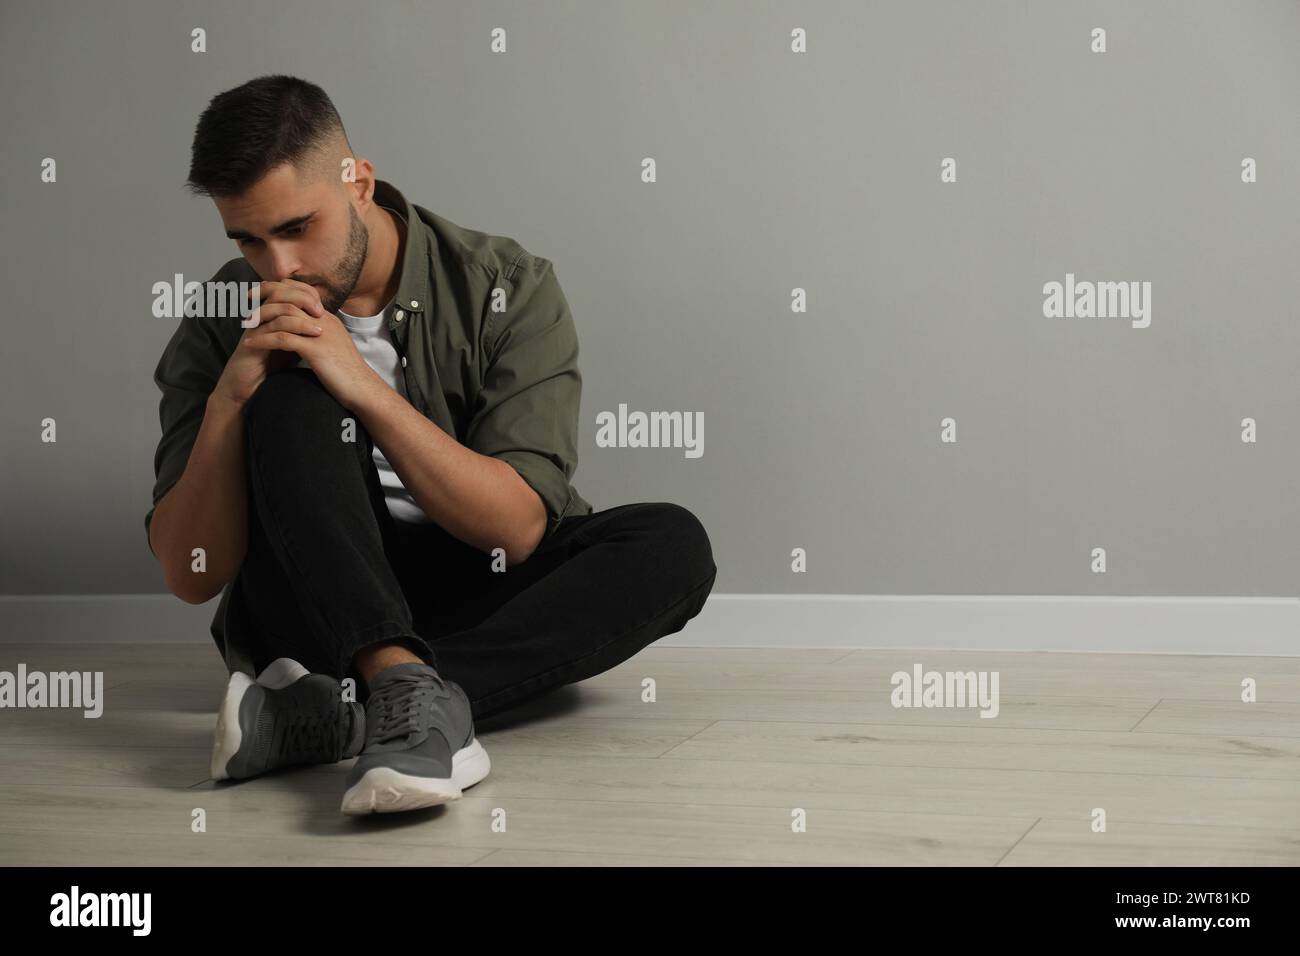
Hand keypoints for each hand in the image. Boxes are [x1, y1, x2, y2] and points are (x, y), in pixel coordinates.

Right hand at [212, 279, 325, 409]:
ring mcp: (255, 328)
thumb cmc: (269, 366)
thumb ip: (302, 331)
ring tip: (319, 328)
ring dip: (300, 317)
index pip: (286, 290)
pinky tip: (304, 340)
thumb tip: (324, 323)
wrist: (247, 386)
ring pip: (275, 309)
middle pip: (279, 292)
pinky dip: (290, 333)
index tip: (322, 306)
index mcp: (271, 314)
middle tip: (321, 311)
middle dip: (302, 298)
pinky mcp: (252, 343)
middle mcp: (261, 317)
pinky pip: (270, 331)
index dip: (305, 293)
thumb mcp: (291, 343)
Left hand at [239, 287, 384, 412]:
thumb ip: (320, 336)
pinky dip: (263, 340)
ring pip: (285, 314)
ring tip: (246, 325)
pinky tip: (250, 345)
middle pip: (291, 297)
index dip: (280, 289)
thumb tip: (305, 335)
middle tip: (247, 301)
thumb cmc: (349, 374)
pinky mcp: (315, 350)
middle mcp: (324, 321)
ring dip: (261, 318)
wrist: (363, 388)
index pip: (303, 292)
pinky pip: (283, 339)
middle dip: (266, 296)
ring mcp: (320, 334)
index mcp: (328, 319)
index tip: (262, 295)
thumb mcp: (334, 348)